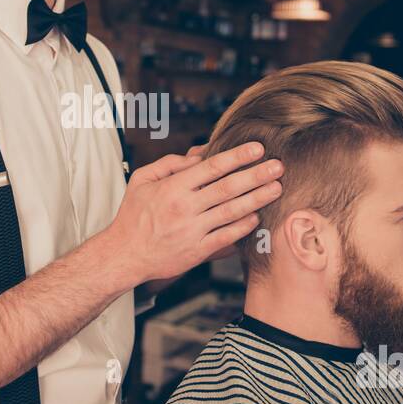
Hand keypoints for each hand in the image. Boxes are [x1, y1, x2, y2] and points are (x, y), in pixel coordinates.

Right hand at [104, 141, 282, 284]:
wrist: (124, 255)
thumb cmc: (133, 215)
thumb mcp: (142, 180)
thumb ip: (170, 163)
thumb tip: (199, 154)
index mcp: (172, 188)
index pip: (211, 168)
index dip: (237, 156)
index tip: (257, 148)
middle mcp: (185, 208)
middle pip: (228, 188)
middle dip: (256, 175)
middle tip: (278, 166)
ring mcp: (193, 231)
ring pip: (232, 211)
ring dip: (257, 198)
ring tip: (276, 188)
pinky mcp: (197, 251)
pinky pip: (226, 237)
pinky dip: (243, 226)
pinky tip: (257, 216)